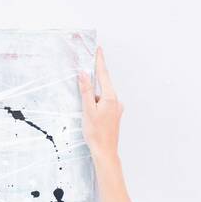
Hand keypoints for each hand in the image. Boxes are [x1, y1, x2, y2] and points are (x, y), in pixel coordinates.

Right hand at [78, 47, 122, 164]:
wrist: (105, 151)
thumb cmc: (96, 133)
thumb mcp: (88, 110)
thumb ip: (86, 91)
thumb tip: (84, 75)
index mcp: (110, 97)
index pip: (103, 75)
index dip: (100, 62)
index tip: (99, 50)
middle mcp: (116, 101)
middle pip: (102, 87)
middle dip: (91, 90)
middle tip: (86, 102)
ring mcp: (117, 109)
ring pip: (102, 98)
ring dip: (92, 103)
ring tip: (88, 119)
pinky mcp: (115, 116)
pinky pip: (104, 106)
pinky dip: (96, 109)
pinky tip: (92, 120)